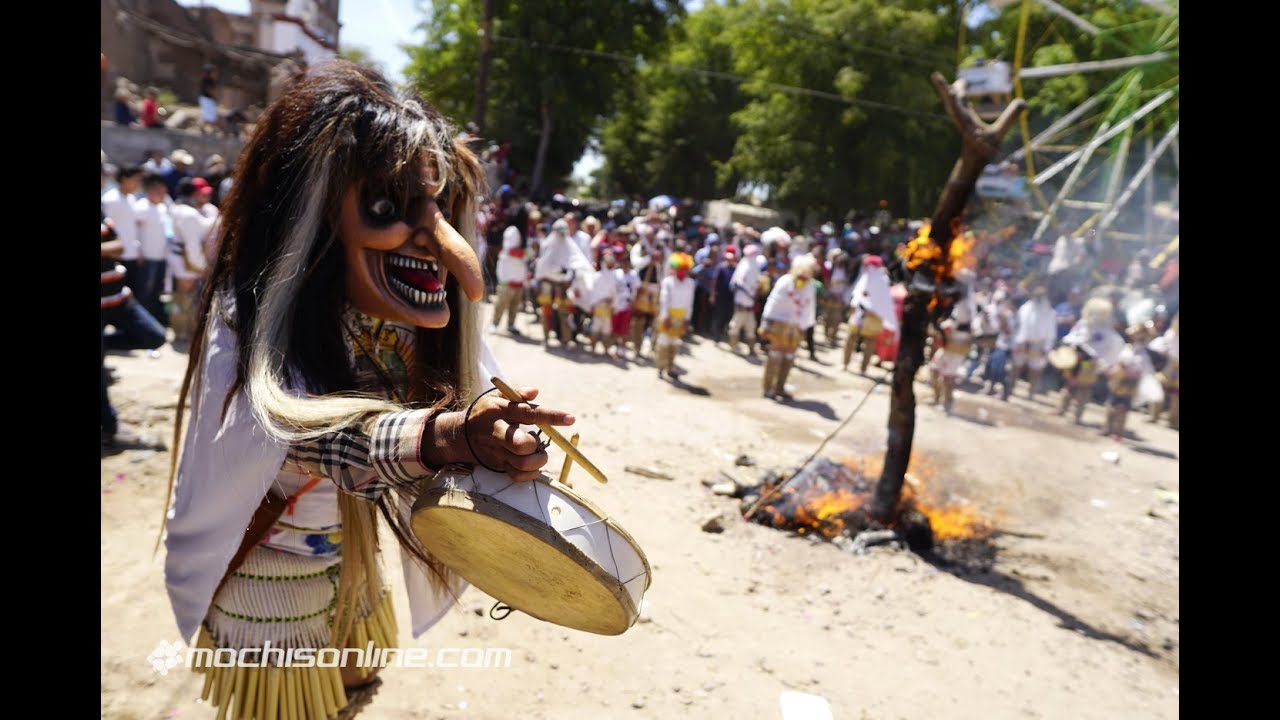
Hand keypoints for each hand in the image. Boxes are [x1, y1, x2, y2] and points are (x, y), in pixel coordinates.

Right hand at [424, 387, 574, 481]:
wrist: (461, 435)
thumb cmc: (487, 412)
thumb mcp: (497, 396)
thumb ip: (517, 393)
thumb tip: (535, 392)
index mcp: (499, 411)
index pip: (528, 413)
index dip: (551, 416)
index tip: (571, 419)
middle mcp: (497, 433)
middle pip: (521, 445)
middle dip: (536, 445)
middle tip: (537, 440)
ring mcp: (497, 452)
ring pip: (522, 464)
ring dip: (538, 460)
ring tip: (537, 452)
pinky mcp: (498, 465)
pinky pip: (518, 476)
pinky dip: (531, 473)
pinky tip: (531, 464)